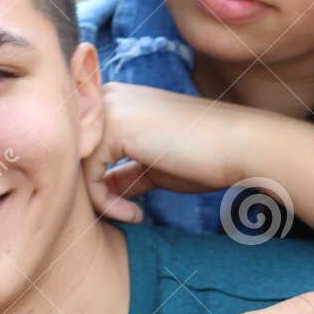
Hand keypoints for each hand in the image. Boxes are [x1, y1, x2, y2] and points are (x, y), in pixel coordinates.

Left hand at [84, 82, 263, 221]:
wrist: (238, 147)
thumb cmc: (204, 156)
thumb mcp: (154, 168)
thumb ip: (123, 175)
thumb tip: (103, 194)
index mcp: (118, 99)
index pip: (84, 144)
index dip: (95, 179)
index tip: (123, 207)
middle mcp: (108, 96)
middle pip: (74, 153)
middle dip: (92, 189)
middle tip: (123, 215)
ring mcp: (108, 108)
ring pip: (77, 165)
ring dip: (101, 201)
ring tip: (131, 216)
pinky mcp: (113, 127)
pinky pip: (89, 174)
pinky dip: (107, 202)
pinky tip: (136, 214)